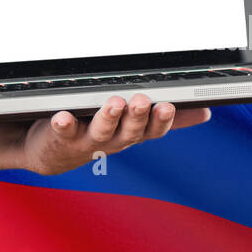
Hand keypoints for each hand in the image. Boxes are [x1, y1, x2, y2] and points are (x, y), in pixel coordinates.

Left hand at [0, 93, 210, 173]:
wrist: (47, 151)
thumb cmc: (91, 131)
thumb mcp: (131, 126)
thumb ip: (166, 119)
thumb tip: (205, 113)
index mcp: (129, 135)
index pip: (152, 130)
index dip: (161, 121)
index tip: (168, 105)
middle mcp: (109, 141)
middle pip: (128, 132)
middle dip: (137, 117)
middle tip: (143, 100)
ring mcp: (83, 141)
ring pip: (100, 132)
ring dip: (107, 118)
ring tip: (112, 102)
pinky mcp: (58, 138)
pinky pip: (61, 131)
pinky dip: (63, 124)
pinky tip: (63, 115)